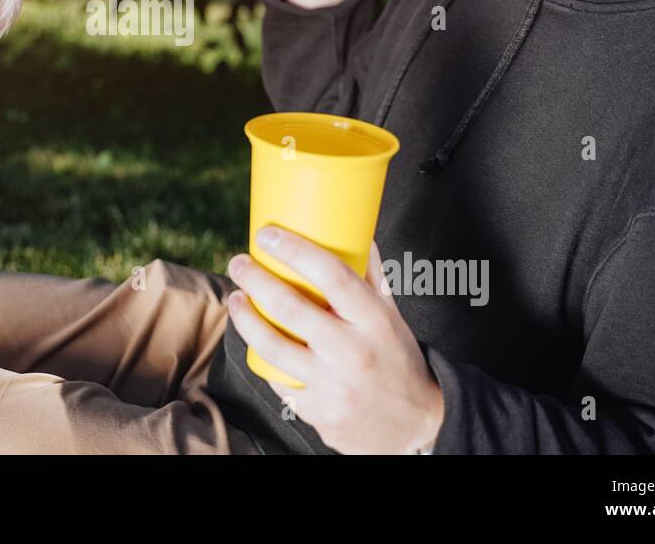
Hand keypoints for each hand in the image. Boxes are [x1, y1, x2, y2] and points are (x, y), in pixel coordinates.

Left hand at [225, 228, 443, 453]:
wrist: (418, 424)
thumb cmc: (399, 358)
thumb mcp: (392, 315)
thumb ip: (371, 274)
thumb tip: (356, 229)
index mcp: (376, 322)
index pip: (333, 275)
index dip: (295, 250)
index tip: (269, 235)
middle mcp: (353, 353)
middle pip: (291, 308)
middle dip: (255, 280)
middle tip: (239, 263)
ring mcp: (333, 387)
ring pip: (272, 347)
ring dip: (245, 318)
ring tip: (236, 299)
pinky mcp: (317, 413)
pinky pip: (279, 380)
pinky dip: (264, 359)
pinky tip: (257, 342)